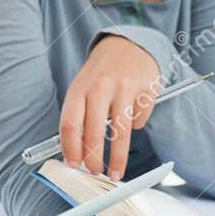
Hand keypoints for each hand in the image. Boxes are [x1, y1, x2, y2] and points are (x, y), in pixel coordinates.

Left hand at [60, 35, 161, 179]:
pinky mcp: (145, 89)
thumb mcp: (83, 86)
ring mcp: (124, 87)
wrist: (128, 43)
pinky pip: (140, 120)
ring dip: (118, 158)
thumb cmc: (102, 71)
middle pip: (94, 132)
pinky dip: (137, 125)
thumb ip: (79, 114)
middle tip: (95, 173)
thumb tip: (76, 152)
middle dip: (94, 160)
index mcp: (79, 88)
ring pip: (120, 132)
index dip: (70, 149)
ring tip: (117, 172)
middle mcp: (100, 87)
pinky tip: (133, 117)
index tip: (73, 164)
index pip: (69, 124)